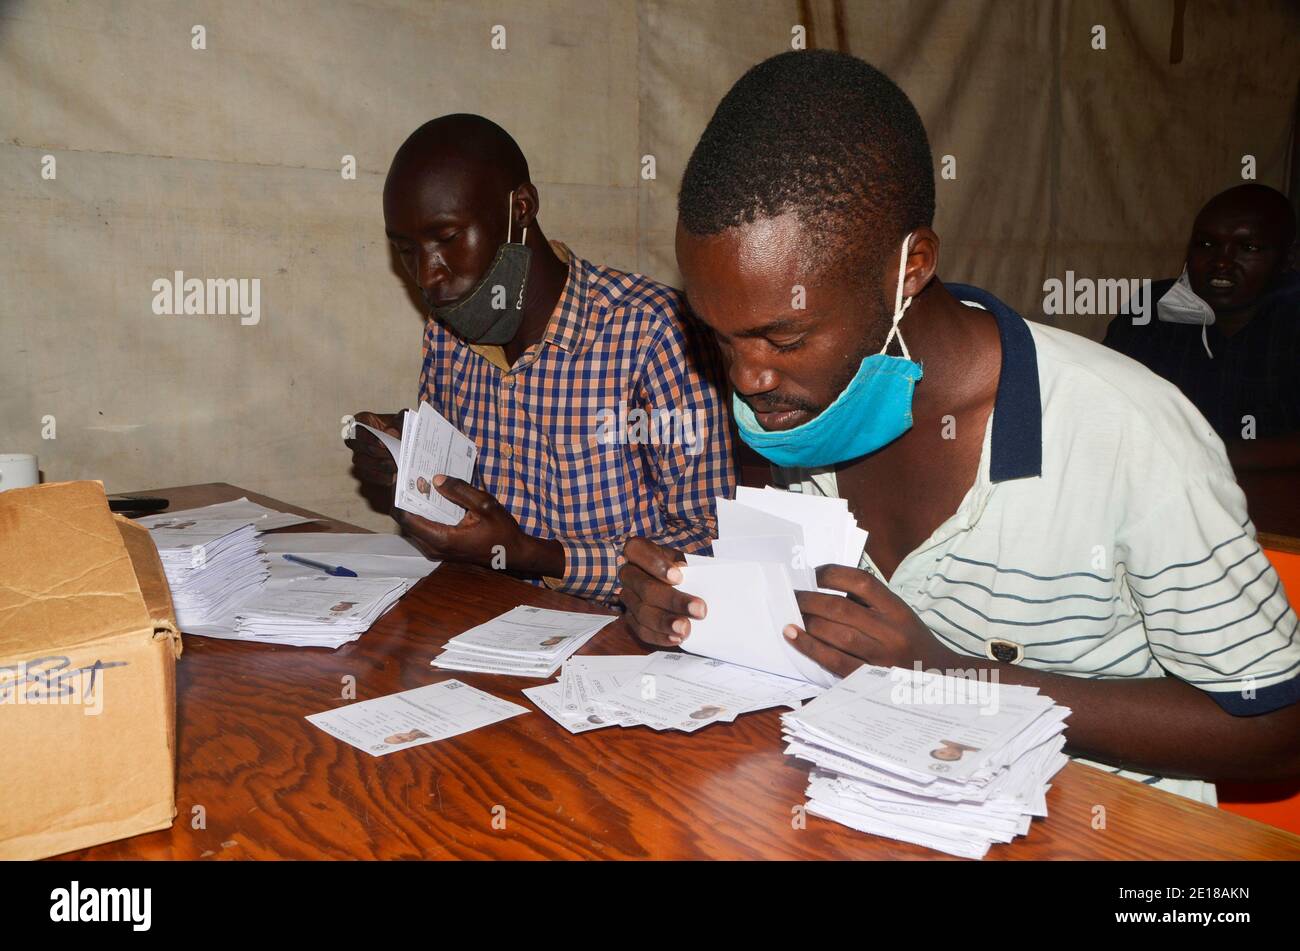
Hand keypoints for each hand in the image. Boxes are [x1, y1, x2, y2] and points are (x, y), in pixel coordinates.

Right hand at [345, 410, 406, 511]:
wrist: (405, 441)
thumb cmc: (400, 427)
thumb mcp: (404, 419)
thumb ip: (399, 421)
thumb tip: (391, 433)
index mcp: (362, 421)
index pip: (357, 427)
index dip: (368, 436)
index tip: (383, 443)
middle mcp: (356, 438)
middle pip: (356, 446)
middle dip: (374, 452)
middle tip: (391, 456)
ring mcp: (359, 455)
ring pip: (360, 462)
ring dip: (378, 465)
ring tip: (395, 466)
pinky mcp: (365, 470)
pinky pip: (368, 475)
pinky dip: (381, 477)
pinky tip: (393, 477)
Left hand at [393, 475, 562, 576]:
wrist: (514, 554)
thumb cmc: (502, 532)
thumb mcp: (486, 506)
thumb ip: (461, 491)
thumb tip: (437, 479)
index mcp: (442, 538)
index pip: (406, 518)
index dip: (399, 497)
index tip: (400, 478)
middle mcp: (434, 548)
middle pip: (407, 522)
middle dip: (406, 498)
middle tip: (410, 476)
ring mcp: (437, 551)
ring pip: (414, 526)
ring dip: (415, 505)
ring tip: (420, 483)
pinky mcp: (442, 549)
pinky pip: (425, 529)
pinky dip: (424, 513)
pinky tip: (432, 497)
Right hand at [616, 537, 705, 646]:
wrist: (678, 584)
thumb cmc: (682, 568)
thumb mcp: (684, 558)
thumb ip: (686, 564)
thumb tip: (685, 570)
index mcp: (638, 550)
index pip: (637, 551)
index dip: (656, 565)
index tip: (679, 577)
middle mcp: (628, 573)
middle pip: (645, 588)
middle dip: (673, 601)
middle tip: (699, 610)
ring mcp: (628, 598)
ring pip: (642, 613)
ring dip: (666, 623)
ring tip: (687, 629)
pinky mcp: (631, 619)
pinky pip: (642, 631)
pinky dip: (660, 636)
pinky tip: (676, 638)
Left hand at [788, 565, 954, 676]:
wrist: (939, 679)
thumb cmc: (911, 643)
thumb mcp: (899, 615)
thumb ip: (870, 603)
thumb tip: (823, 588)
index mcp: (898, 610)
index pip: (861, 582)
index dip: (832, 574)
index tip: (812, 574)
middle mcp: (890, 631)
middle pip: (841, 608)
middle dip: (810, 599)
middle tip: (791, 595)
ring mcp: (880, 657)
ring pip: (835, 633)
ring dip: (807, 620)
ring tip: (791, 613)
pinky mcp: (867, 679)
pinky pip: (833, 660)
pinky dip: (809, 646)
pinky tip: (792, 635)